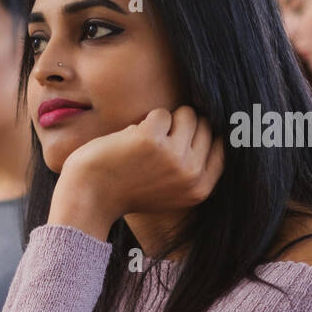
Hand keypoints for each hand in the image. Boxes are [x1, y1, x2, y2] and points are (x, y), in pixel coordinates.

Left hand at [50, 106, 222, 236]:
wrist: (89, 197)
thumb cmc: (126, 190)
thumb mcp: (170, 191)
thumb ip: (192, 169)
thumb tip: (220, 130)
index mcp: (200, 189)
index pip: (221, 146)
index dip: (204, 134)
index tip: (185, 135)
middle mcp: (191, 174)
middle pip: (205, 126)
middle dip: (181, 126)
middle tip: (156, 142)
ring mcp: (174, 156)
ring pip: (186, 114)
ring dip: (164, 121)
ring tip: (144, 142)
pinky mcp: (153, 139)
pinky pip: (160, 114)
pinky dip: (144, 123)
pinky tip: (129, 142)